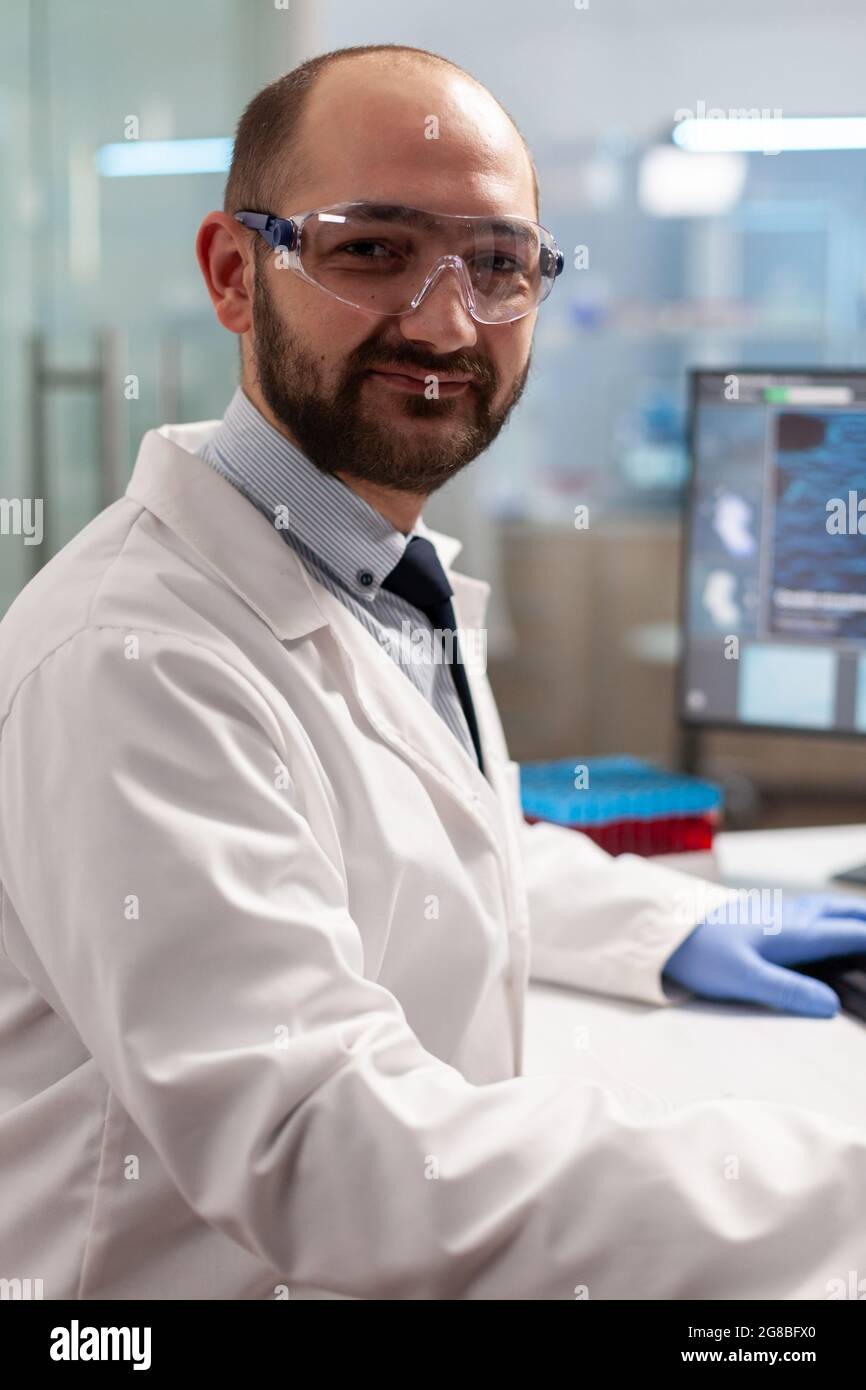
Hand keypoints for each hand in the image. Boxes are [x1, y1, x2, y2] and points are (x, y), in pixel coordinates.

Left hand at [663, 893, 865, 1016]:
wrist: (668, 931)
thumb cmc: (704, 954)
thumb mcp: (744, 979)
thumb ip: (788, 991)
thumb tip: (830, 1005)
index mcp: (798, 931)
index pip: (855, 933)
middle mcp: (797, 916)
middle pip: (849, 912)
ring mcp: (784, 912)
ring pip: (833, 909)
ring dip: (855, 917)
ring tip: (863, 931)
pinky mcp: (771, 915)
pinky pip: (817, 912)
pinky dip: (837, 918)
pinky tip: (831, 929)